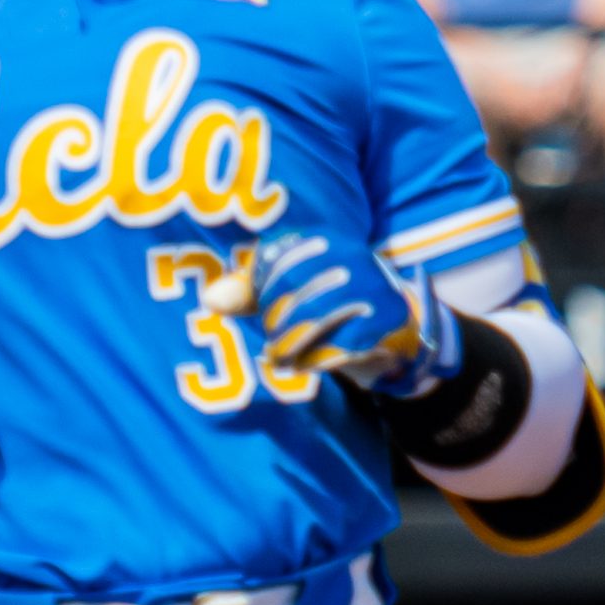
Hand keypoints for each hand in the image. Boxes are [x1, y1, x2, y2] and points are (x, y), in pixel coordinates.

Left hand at [204, 234, 458, 397]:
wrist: (393, 327)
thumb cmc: (328, 304)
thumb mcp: (288, 292)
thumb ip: (248, 292)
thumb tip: (211, 299)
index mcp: (323, 239)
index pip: (272, 265)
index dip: (259, 296)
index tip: (263, 314)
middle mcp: (349, 255)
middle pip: (288, 295)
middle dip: (274, 328)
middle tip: (271, 349)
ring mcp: (370, 286)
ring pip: (310, 321)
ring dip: (290, 348)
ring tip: (283, 360)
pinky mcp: (386, 319)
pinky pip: (337, 345)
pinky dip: (317, 361)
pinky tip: (311, 365)